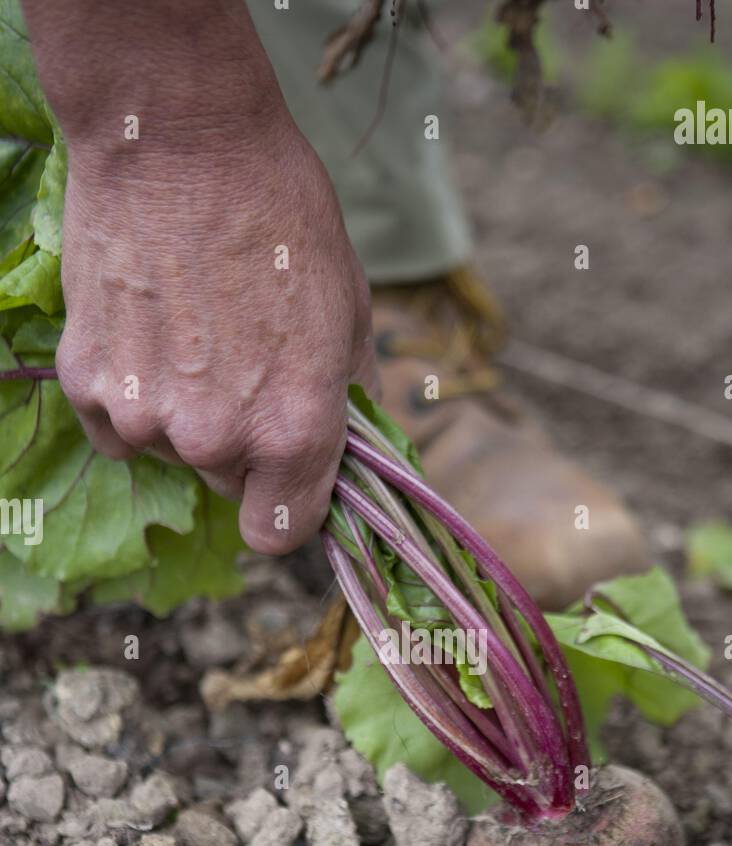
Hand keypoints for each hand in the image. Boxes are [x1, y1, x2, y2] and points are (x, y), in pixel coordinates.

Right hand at [55, 107, 376, 553]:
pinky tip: (151, 330)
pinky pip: (116, 426)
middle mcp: (215, 440)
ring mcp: (143, 416)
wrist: (179, 139)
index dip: (287, 508)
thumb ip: (351, 399)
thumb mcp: (349, 311)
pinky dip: (132, 395)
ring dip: (182, 414)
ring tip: (195, 331)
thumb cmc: (281, 217)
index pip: (281, 534)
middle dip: (241, 444)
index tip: (287, 480)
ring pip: (170, 452)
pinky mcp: (87, 382)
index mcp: (293, 432)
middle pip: (228, 485)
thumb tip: (358, 445)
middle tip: (243, 365)